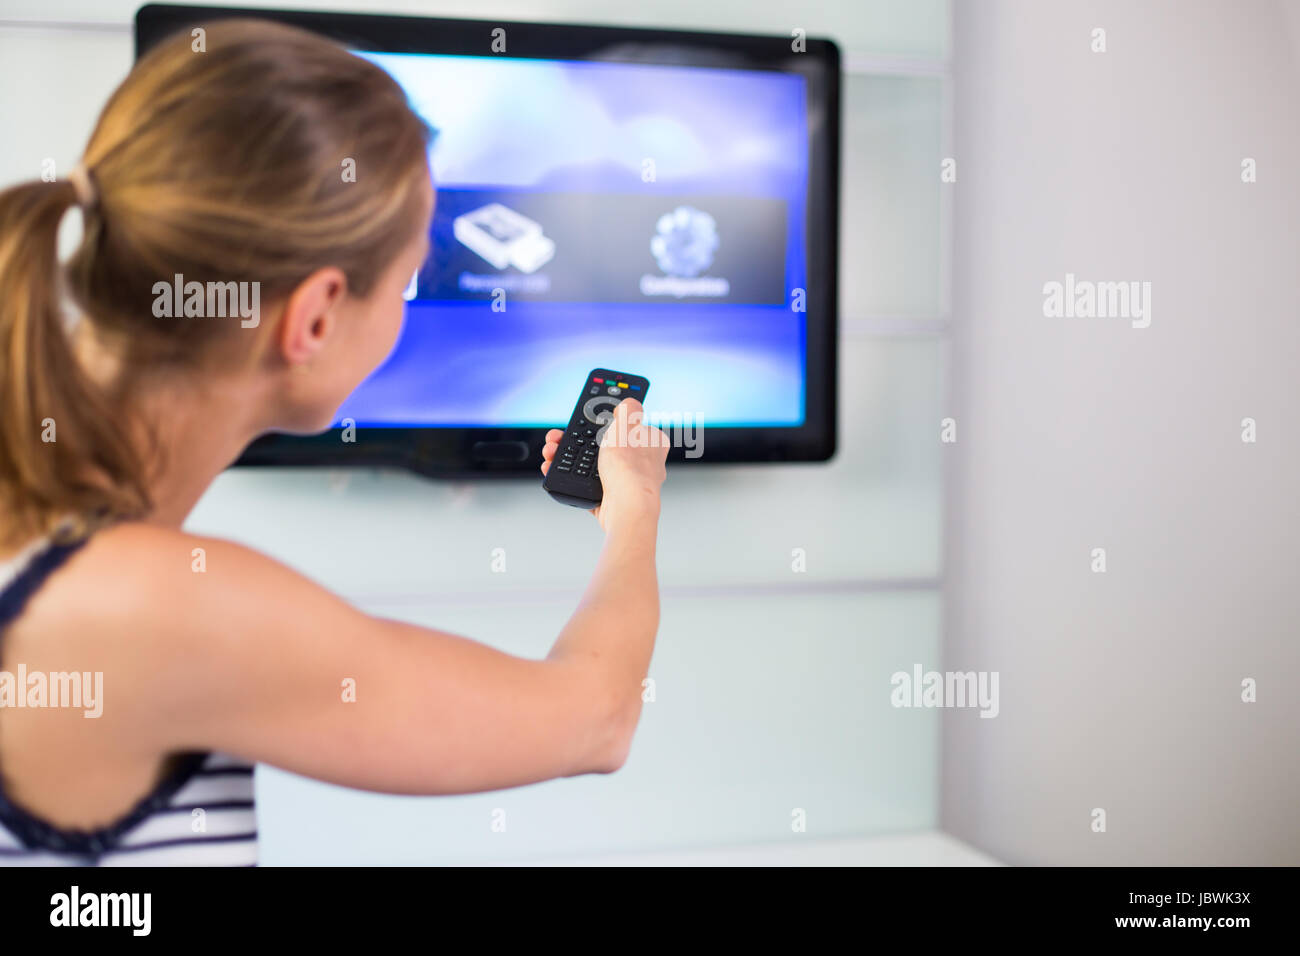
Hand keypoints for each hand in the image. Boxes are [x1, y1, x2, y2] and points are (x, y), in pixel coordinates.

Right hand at [540, 398, 667, 530]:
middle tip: (561, 435)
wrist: (626, 509)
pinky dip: (569, 478)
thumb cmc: (631, 470)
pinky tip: (556, 469)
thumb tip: (629, 403)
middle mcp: (641, 463)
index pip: (630, 425)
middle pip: (605, 444)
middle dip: (579, 439)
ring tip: (552, 452)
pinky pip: (585, 484)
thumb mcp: (628, 425)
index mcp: (651, 443)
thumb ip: (629, 409)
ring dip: (569, 457)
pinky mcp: (609, 498)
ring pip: (592, 464)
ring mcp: (625, 482)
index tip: (592, 415)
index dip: (609, 419)